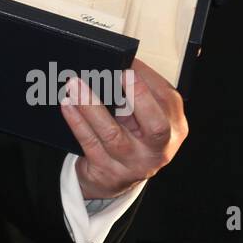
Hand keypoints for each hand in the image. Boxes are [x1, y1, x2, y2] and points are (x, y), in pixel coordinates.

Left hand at [60, 58, 187, 200]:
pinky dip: (77, 122)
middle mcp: (158, 150)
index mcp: (174, 128)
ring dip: (91, 106)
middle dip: (139, 97)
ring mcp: (133, 165)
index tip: (126, 61)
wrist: (114, 181)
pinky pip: (89, 144)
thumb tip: (115, 62)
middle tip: (118, 73)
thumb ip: (138, 95)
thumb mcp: (144, 119)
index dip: (146, 78)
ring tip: (75, 84)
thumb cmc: (131, 138)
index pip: (167, 100)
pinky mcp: (107, 172)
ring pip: (112, 135)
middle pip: (156, 126)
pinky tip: (68, 105)